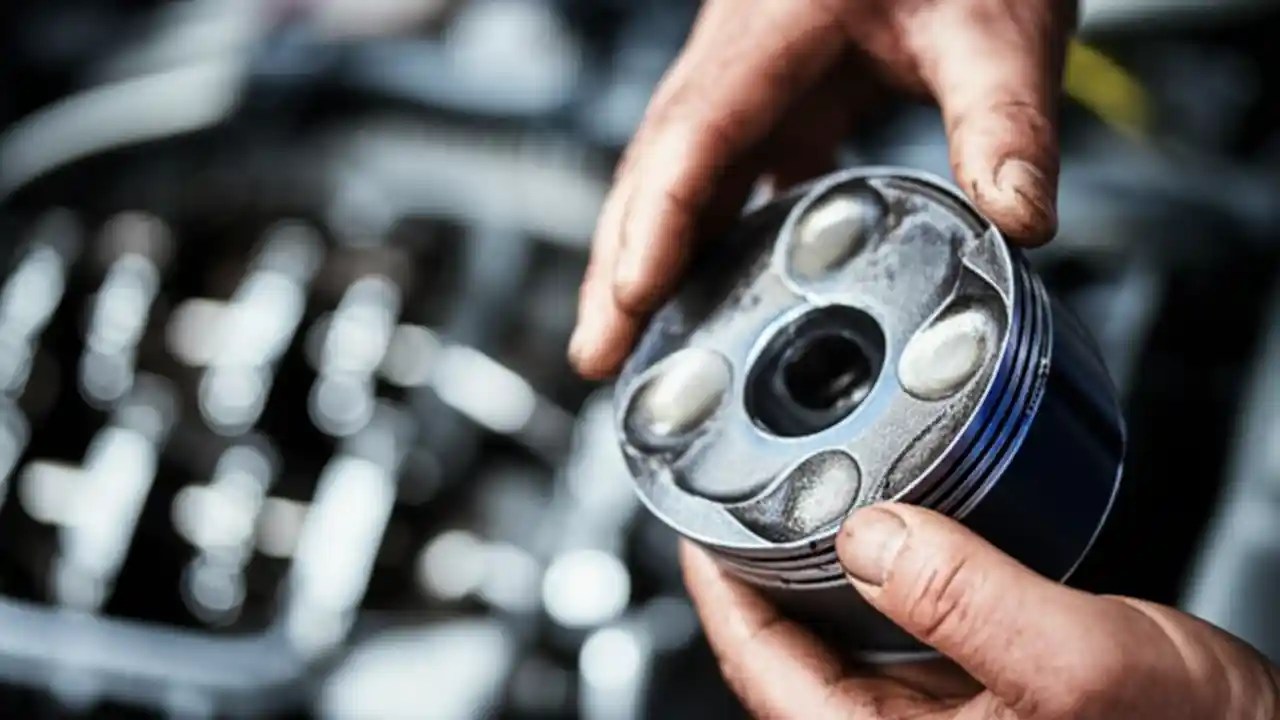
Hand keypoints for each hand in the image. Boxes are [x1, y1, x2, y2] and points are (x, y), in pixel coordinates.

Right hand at [570, 0, 1075, 378]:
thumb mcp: (994, 26)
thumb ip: (1004, 123)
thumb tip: (1018, 221)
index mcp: (771, 28)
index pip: (693, 135)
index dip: (658, 223)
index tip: (633, 300)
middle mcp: (740, 53)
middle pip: (655, 166)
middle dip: (621, 263)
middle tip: (599, 352)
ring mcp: (750, 76)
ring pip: (675, 176)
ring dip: (648, 256)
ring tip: (631, 341)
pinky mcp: (777, 96)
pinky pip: (723, 175)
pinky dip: (703, 237)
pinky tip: (713, 290)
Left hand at [682, 503, 1279, 719]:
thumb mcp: (1083, 666)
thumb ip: (967, 596)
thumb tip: (869, 533)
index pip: (761, 669)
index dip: (721, 592)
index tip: (703, 527)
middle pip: (787, 658)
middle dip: (762, 578)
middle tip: (750, 502)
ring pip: (839, 648)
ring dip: (817, 581)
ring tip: (807, 512)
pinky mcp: (973, 706)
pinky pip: (897, 642)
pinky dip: (882, 591)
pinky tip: (893, 549)